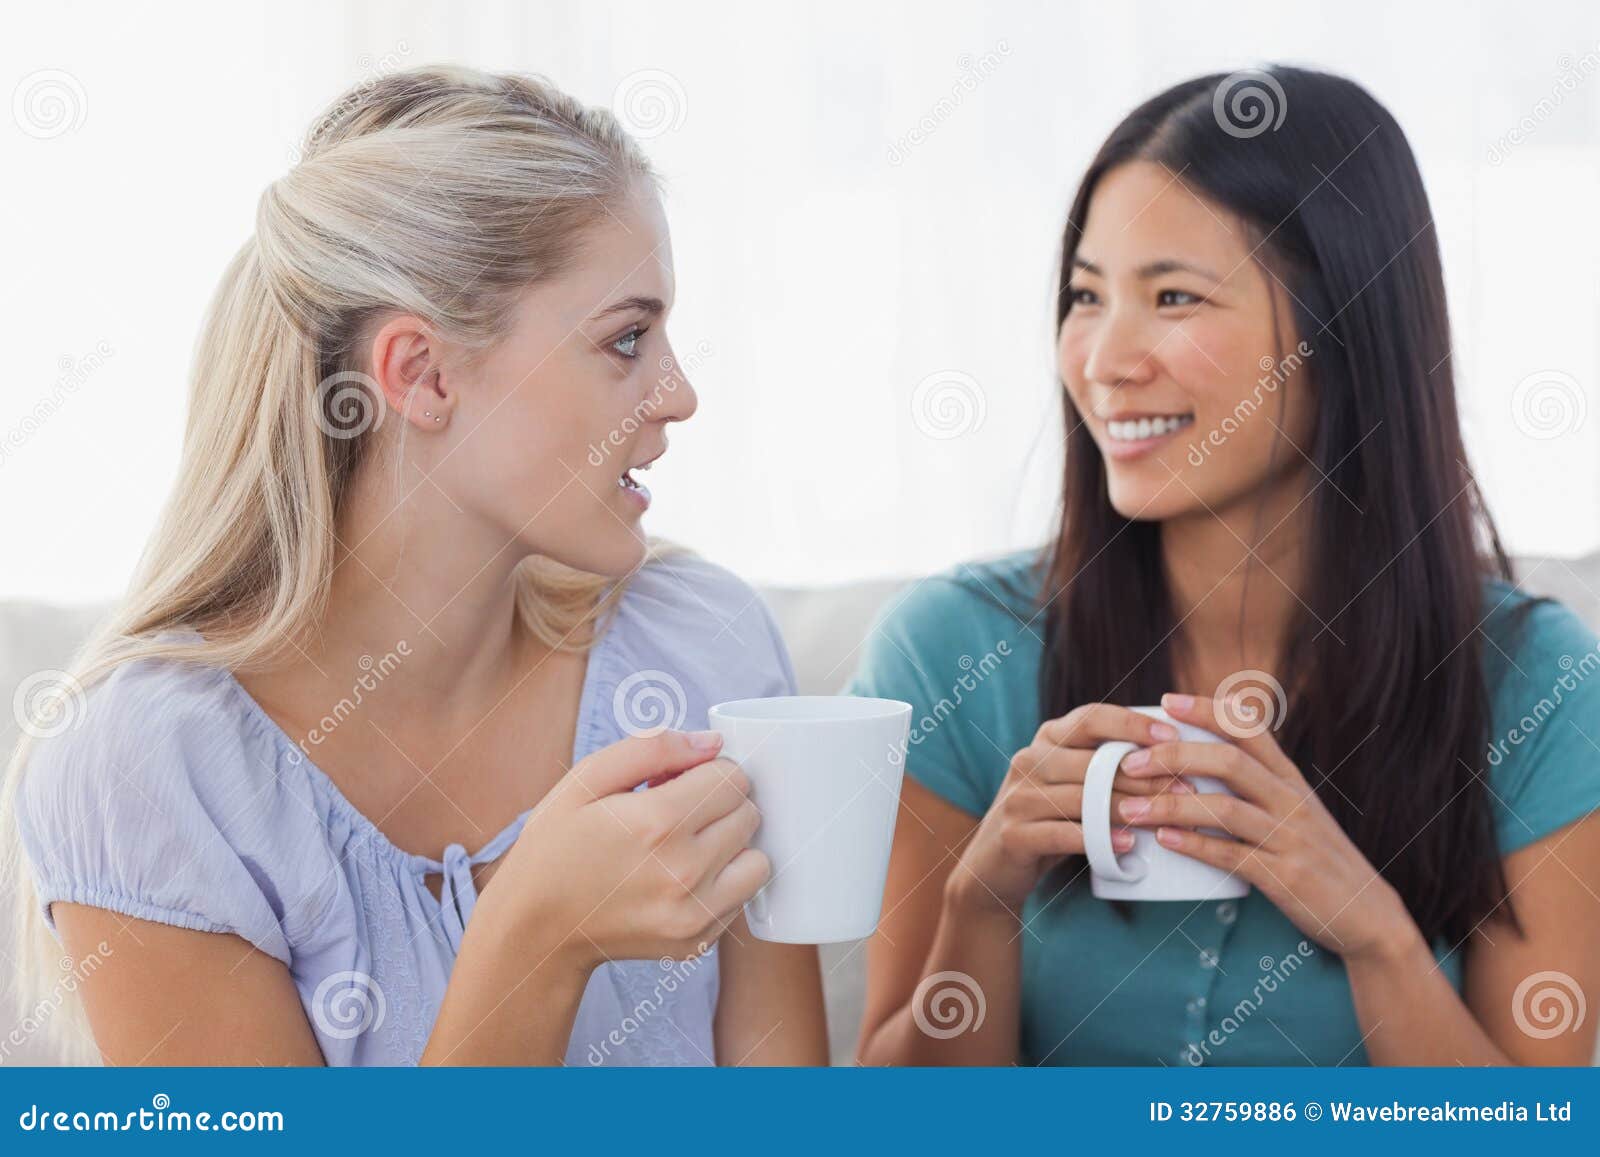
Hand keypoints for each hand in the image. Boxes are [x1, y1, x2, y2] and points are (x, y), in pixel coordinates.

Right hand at [483, 730, 768, 969]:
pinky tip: (683, 877)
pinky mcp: (697, 941)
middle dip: (720, 803)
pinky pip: (743, 896)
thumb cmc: (557, 846)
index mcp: (657, 822)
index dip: (706, 771)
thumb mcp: (586, 779)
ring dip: (731, 844)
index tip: (677, 783)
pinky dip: (724, 881)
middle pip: (749, 813)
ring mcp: (694, 912)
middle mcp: (684, 871)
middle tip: (676, 813)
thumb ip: (653, 748)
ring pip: (757, 858)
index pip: (732, 777)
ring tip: (687, 844)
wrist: (535, 928)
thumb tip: (712, 743)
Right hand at [950, 703, 1194, 916]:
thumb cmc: (1049, 821)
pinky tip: (1127, 844)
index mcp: (1046, 740)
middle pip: (1093, 760)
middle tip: (1184, 786)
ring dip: (1127, 807)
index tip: (1170, 735)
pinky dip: (1099, 839)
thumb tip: (1172, 753)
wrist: (993, 868)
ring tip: (1163, 817)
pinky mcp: (1014, 833)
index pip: (1090, 718)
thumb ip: (1104, 765)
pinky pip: (1064, 833)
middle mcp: (1029, 760)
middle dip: (1143, 773)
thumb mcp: (1071, 784)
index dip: (1131, 723)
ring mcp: (1019, 797)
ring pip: (1082, 797)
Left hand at [1114, 692, 1415, 959]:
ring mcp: (1289, 837)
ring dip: (1171, 806)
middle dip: (1175, 756)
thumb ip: (1260, 785)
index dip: (1207, 710)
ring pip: (1225, 808)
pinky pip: (1233, 855)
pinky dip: (1195, 846)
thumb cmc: (1319, 859)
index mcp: (1291, 780)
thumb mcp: (1297, 811)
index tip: (1167, 701)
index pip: (1249, 729)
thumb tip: (1206, 758)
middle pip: (1229, 761)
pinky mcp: (1284, 875)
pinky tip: (1164, 840)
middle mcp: (1291, 801)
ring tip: (1130, 808)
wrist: (1368, 914)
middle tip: (1131, 762)